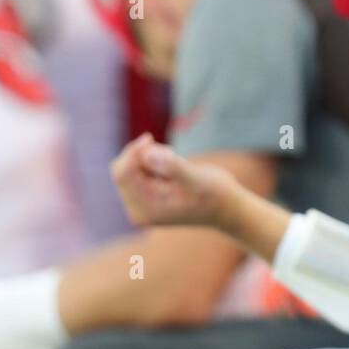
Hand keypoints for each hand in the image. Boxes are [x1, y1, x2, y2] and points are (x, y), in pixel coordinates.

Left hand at [112, 134, 238, 230]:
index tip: (149, 138)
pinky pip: (136, 170)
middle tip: (171, 154)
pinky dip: (152, 162)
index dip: (132, 152)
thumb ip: (173, 168)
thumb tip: (148, 155)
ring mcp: (140, 205)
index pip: (123, 174)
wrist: (225, 208)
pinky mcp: (145, 197)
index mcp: (147, 209)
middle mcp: (139, 210)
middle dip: (143, 156)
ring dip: (150, 158)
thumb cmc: (215, 195)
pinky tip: (172, 169)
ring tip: (176, 164)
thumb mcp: (198, 180)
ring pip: (130, 167)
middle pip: (123, 170)